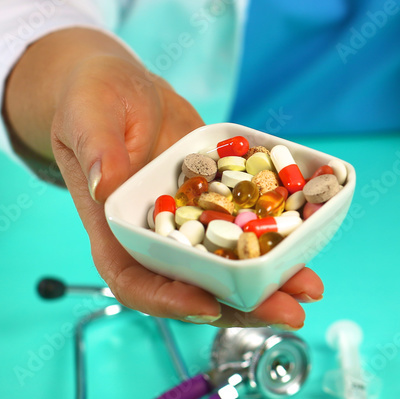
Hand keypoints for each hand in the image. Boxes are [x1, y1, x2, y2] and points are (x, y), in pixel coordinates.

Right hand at [6, 29, 322, 326]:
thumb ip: (97, 148)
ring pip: (229, 268)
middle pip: (196, 287)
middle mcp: (156, 238)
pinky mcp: (219, 206)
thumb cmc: (92, 98)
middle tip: (289, 313)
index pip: (136, 282)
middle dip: (242, 305)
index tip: (209, 305)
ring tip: (309, 289)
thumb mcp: (89, 114)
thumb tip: (104, 185)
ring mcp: (191, 226)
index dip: (171, 300)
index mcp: (115, 230)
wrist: (125, 85)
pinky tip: (309, 247)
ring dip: (270, 285)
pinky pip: (249, 230)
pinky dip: (278, 243)